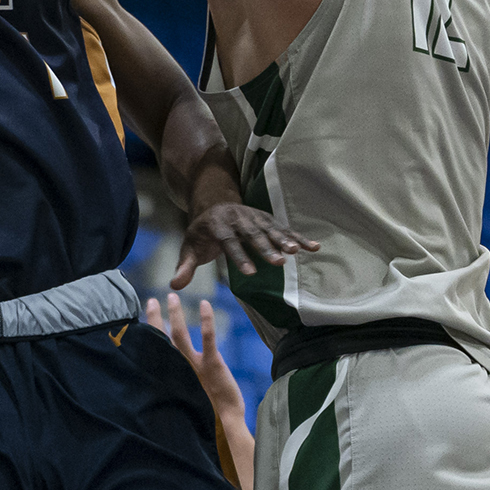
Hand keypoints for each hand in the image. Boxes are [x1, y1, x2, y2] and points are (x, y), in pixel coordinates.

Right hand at [144, 293, 244, 418]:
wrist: (223, 424)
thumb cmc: (206, 412)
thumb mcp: (187, 396)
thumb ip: (179, 383)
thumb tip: (170, 376)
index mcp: (171, 374)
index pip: (156, 350)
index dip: (148, 333)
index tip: (142, 319)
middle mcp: (177, 367)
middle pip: (161, 339)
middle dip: (154, 319)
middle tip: (152, 301)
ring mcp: (193, 365)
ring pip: (179, 335)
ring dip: (175, 314)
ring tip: (172, 297)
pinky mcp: (211, 363)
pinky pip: (207, 338)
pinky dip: (205, 320)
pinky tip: (204, 304)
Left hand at [173, 201, 316, 288]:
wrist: (215, 204)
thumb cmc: (202, 233)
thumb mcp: (190, 247)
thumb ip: (184, 266)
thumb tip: (174, 285)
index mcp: (218, 226)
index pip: (229, 242)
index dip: (240, 257)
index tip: (251, 272)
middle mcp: (239, 219)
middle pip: (253, 234)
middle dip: (266, 248)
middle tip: (279, 262)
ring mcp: (255, 217)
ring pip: (271, 229)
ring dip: (285, 239)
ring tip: (297, 251)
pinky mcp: (268, 219)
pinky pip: (285, 229)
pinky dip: (299, 237)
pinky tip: (314, 247)